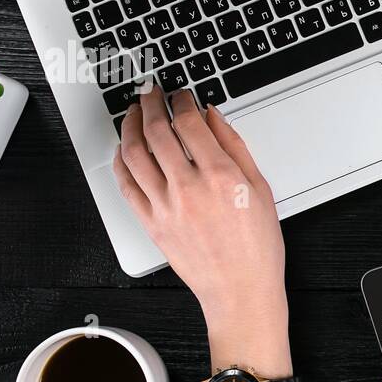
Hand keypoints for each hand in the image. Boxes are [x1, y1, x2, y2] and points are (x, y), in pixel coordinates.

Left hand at [113, 87, 292, 381]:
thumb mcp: (260, 189)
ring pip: (134, 154)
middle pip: (157, 132)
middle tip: (151, 92)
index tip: (181, 94)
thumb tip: (214, 117)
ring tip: (134, 112)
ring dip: (130, 126)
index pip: (190, 123)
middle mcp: (189, 188)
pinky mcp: (151, 223)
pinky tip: (125, 149)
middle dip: (151, 104)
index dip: (182, 100)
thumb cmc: (257, 246)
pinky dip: (121, 161)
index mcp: (221, 176)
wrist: (240, 290)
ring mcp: (165, 206)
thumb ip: (235, 147)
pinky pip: (126, 184)